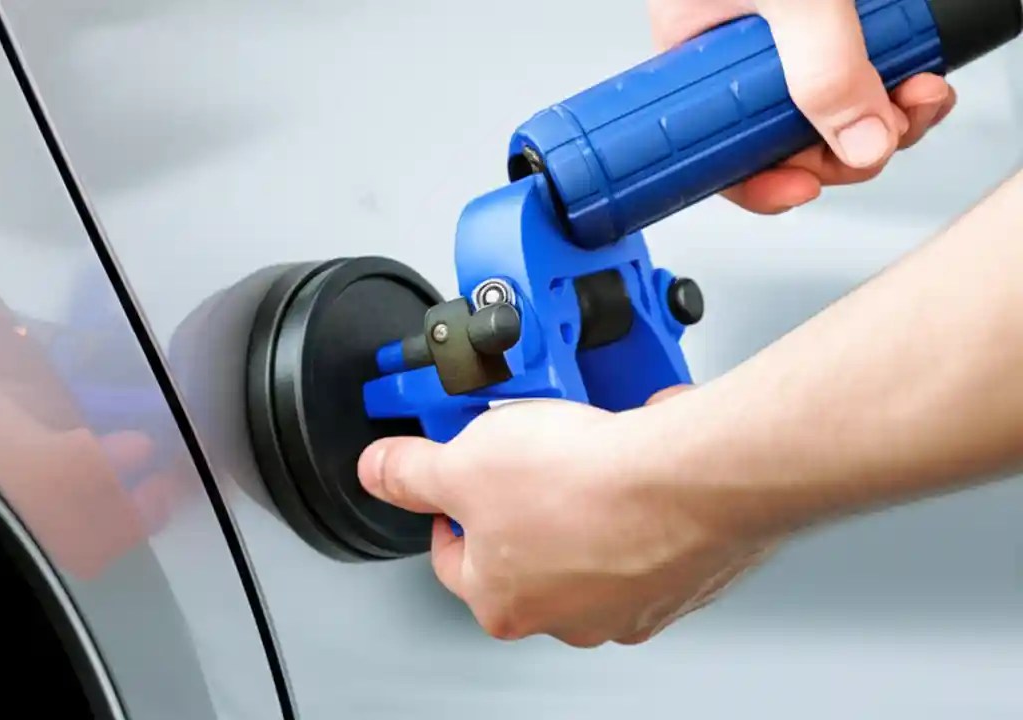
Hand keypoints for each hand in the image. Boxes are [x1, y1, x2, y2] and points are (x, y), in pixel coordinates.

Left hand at [357, 386, 779, 646]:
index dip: (445, 510)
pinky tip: (633, 455)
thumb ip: (409, 471)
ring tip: (581, 445)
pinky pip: (649, 528)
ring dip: (581, 496)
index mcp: (504, 602)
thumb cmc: (583, 486)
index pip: (451, 559)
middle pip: (524, 551)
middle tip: (522, 451)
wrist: (687, 479)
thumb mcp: (462, 462)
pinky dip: (639, 495)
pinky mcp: (686, 572)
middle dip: (519, 498)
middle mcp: (569, 615)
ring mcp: (633, 599)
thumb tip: (379, 472)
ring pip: (589, 541)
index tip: (452, 480)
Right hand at [649, 0, 957, 213]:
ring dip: (884, 117)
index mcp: (693, 52)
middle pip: (785, 137)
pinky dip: (891, 84)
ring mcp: (780, 40)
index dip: (763, 179)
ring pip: (829, 111)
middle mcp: (734, 53)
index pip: (716, 147)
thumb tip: (857, 142)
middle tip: (887, 129)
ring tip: (915, 96)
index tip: (804, 188)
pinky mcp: (824, 24)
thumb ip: (823, 71)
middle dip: (847, 145)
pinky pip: (856, 74)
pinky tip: (911, 76)